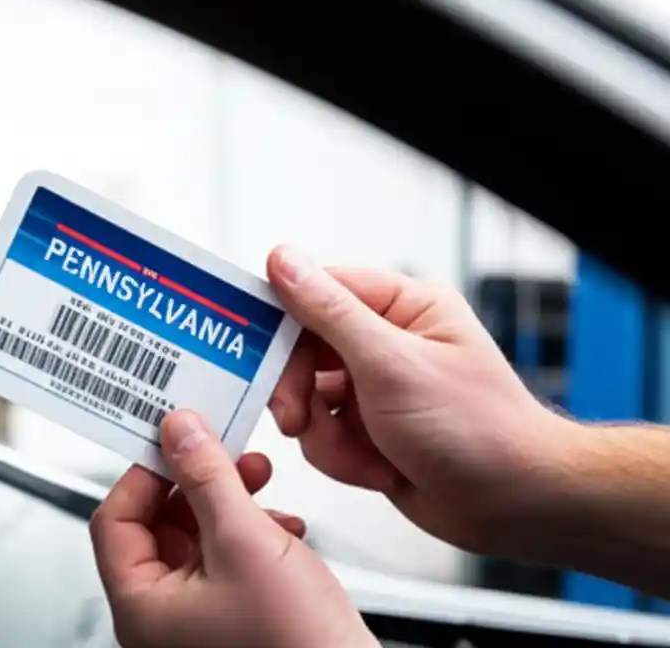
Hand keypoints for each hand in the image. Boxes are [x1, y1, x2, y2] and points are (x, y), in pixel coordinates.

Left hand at [91, 409, 374, 647]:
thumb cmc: (296, 646)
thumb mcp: (245, 540)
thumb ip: (208, 478)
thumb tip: (178, 432)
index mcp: (141, 606)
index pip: (113, 519)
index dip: (145, 473)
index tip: (176, 441)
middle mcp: (160, 619)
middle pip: (155, 526)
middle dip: (196, 484)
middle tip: (224, 453)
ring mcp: (195, 623)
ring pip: (195, 540)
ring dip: (228, 504)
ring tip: (259, 482)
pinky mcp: (231, 621)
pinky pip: (225, 563)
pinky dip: (251, 535)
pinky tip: (283, 527)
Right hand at [265, 245, 572, 555]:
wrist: (515, 506)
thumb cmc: (478, 431)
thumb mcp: (392, 365)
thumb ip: (330, 313)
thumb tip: (284, 261)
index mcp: (403, 307)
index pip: (317, 290)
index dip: (281, 319)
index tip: (253, 346)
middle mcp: (385, 342)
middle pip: (301, 349)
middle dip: (300, 393)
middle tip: (298, 418)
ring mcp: (374, 388)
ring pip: (305, 399)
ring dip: (325, 436)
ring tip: (363, 455)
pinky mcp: (367, 429)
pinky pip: (321, 435)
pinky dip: (340, 458)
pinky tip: (377, 469)